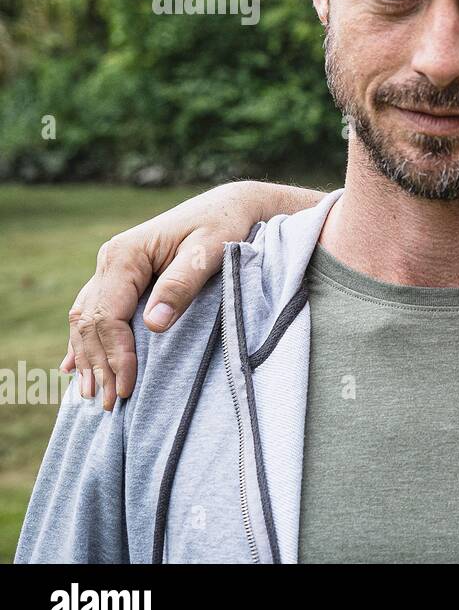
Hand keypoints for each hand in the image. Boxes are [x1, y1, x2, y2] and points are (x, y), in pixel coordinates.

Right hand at [64, 181, 324, 409]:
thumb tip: (154, 324)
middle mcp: (112, 260)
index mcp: (126, 254)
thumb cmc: (225, 225)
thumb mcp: (210, 251)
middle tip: (110, 403)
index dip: (116, 354)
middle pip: (91, 322)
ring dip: (88, 357)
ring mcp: (113, 268)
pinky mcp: (123, 276)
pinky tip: (75, 366)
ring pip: (86, 320)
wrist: (231, 205)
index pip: (107, 315)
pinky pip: (95, 312)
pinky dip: (86, 341)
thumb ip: (181, 285)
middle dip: (99, 364)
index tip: (127, 386)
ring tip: (94, 395)